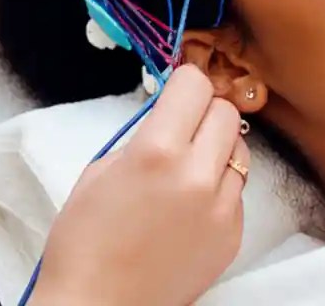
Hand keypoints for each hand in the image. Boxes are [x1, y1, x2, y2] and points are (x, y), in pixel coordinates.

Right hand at [32, 67, 249, 305]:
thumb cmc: (84, 241)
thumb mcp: (101, 170)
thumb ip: (144, 137)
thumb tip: (172, 118)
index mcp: (157, 151)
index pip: (195, 84)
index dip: (183, 84)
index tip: (176, 93)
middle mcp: (197, 175)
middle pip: (226, 112)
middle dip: (204, 113)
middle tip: (182, 129)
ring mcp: (221, 208)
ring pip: (239, 151)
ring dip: (216, 150)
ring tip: (186, 172)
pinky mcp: (233, 236)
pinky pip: (237, 192)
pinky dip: (218, 189)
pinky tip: (189, 208)